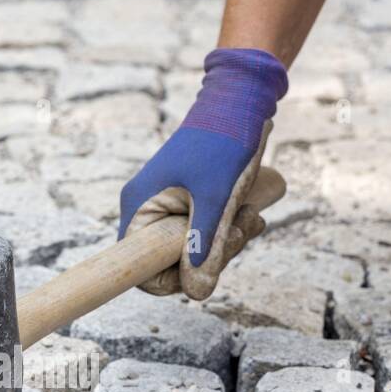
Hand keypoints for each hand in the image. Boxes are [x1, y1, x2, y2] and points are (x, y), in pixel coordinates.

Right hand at [119, 48, 287, 299]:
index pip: (140, 270)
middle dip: (212, 254)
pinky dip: (226, 227)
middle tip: (241, 231)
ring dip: (225, 240)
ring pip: (192, 246)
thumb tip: (196, 292)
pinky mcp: (185, 198)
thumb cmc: (224, 142)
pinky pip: (202, 229)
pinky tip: (248, 212)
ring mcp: (165, 203)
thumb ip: (206, 246)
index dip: (173, 278)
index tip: (208, 265)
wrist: (239, 99)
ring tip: (250, 216)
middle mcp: (146, 207)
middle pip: (170, 261)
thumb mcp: (218, 199)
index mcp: (140, 207)